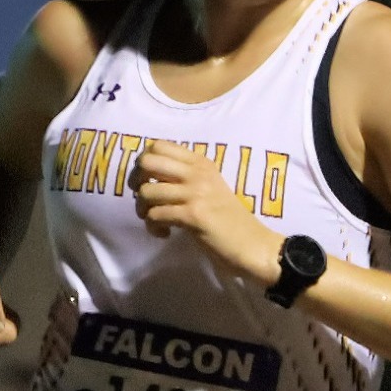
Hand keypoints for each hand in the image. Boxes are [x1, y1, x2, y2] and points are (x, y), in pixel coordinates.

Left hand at [128, 140, 282, 282]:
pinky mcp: (193, 215)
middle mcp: (197, 172)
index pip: (159, 145)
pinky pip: (155, 215)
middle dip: (137, 182)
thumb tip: (149, 178)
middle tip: (146, 199)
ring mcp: (196, 193)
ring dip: (143, 210)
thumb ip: (185, 178)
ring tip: (155, 221)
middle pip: (147, 161)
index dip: (144, 163)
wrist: (252, 245)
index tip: (149, 180)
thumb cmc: (229, 219)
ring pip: (147, 191)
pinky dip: (153, 227)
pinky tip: (165, 233)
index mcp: (201, 162)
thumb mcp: (210, 187)